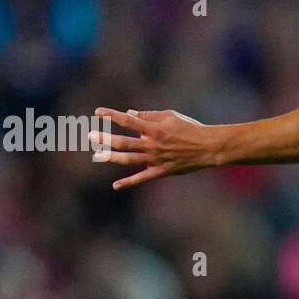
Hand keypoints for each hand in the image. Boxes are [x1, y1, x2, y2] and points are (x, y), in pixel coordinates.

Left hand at [90, 108, 220, 189]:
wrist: (208, 147)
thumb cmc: (190, 128)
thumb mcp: (170, 116)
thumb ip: (149, 115)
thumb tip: (131, 114)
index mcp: (154, 128)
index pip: (128, 120)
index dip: (111, 116)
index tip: (97, 113)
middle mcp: (152, 144)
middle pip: (123, 142)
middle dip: (105, 139)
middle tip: (90, 136)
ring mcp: (155, 159)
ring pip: (128, 159)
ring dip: (111, 157)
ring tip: (96, 155)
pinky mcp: (161, 171)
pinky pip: (142, 178)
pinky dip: (128, 182)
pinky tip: (116, 186)